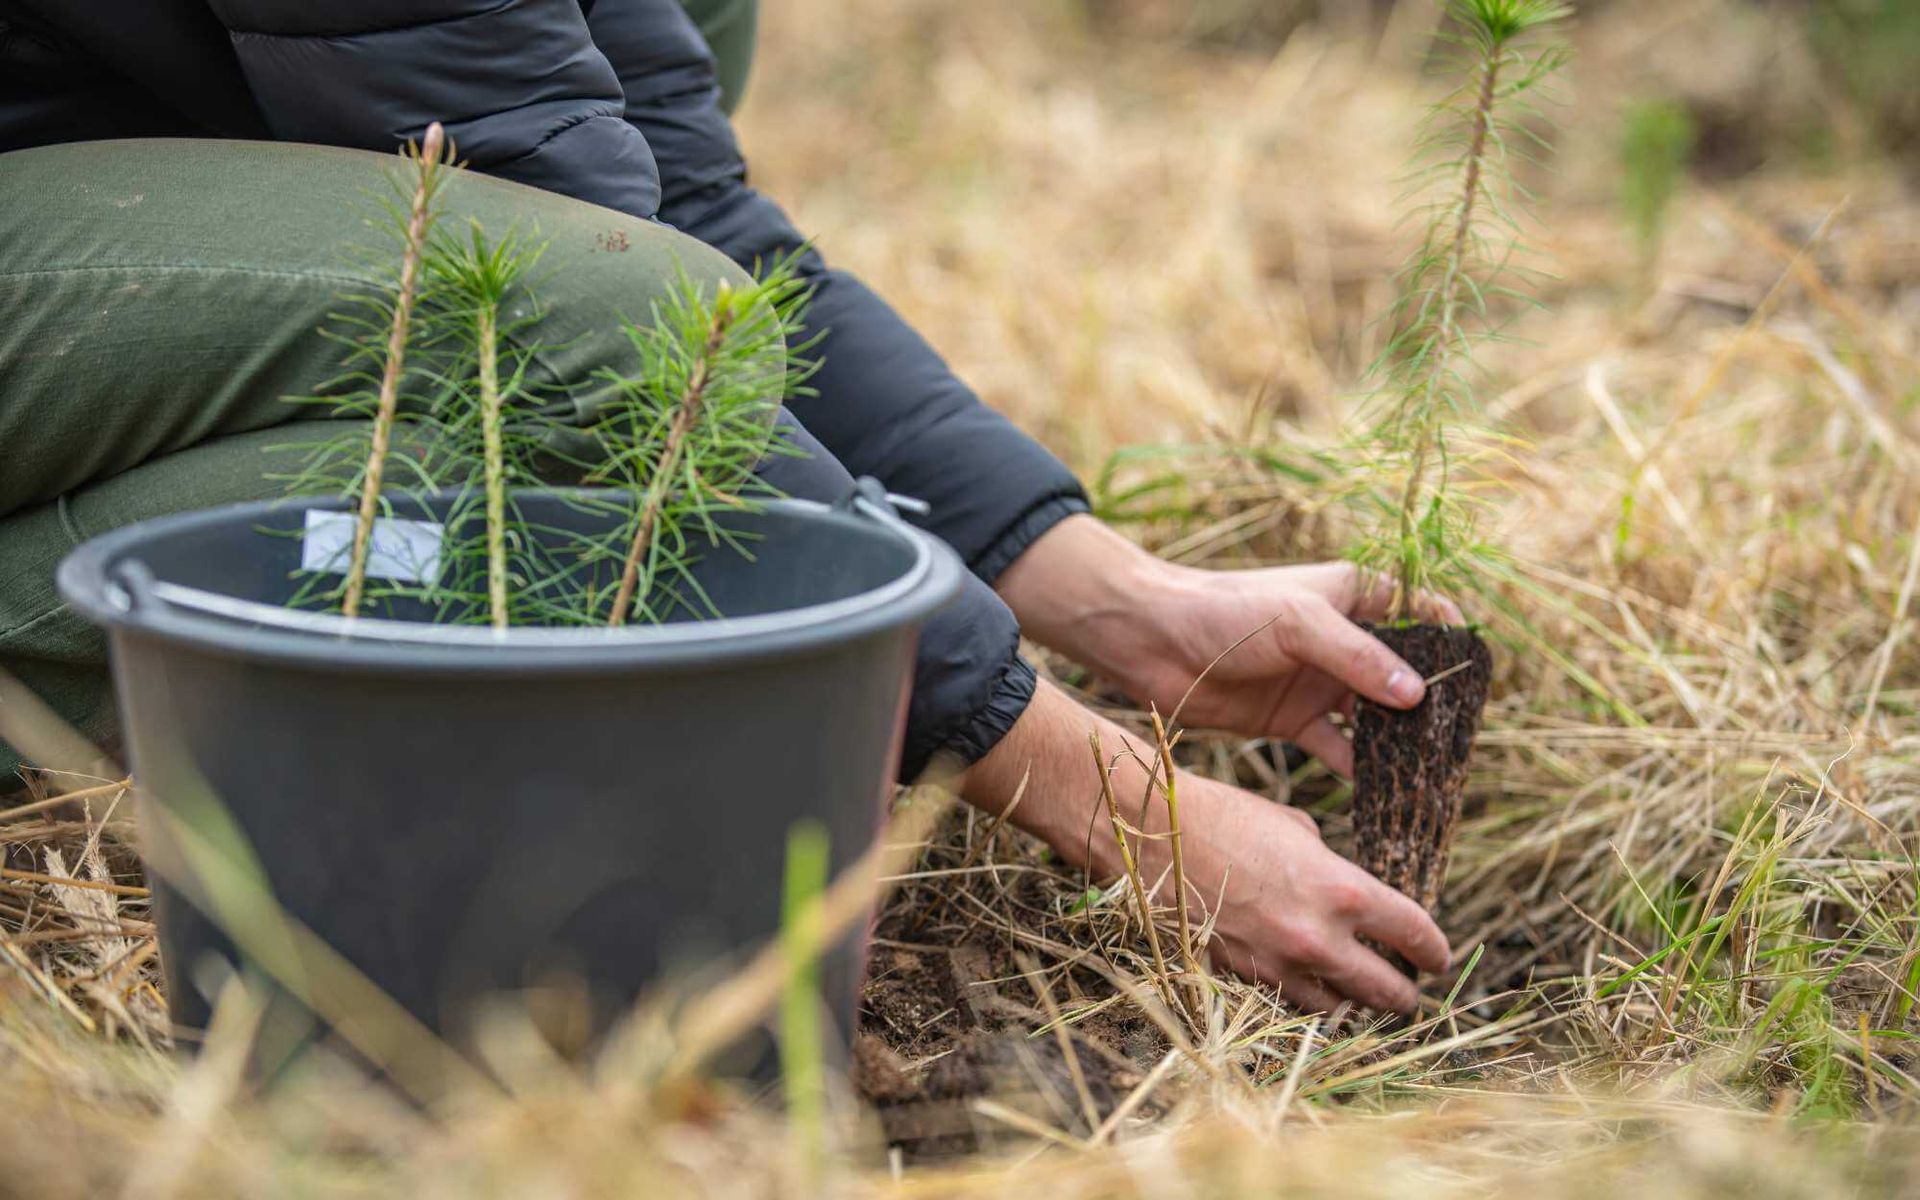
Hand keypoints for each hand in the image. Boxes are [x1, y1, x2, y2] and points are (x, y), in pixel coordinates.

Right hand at [961, 679, 1449, 1013]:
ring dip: (1352, 1000)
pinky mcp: (1243, 978)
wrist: (1151, 836)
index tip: (1438, 955)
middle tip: (1410, 987)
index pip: (1415, 934)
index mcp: (1343, 891)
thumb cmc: (1223, 816)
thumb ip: (1331, 865)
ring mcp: (1278, 965)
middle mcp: (1319, 939)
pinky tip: (1305, 981)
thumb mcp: (1295, 827)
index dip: (1435, 949)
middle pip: (1387, 990)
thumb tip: (1345, 890)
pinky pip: (1289, 1001)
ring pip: (1338, 1007)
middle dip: (1405, 991)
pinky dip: (1305, 996)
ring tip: (1356, 988)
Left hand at [997, 515, 1462, 774]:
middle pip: (1406, 673)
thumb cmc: (1222, 611)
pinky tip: (1385, 795)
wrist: (1148, 640)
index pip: (1422, 613)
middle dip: (1435, 705)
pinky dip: (1363, 770)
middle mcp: (1343, 638)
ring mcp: (1319, 682)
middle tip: (1463, 742)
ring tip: (1434, 776)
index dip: (1454, 641)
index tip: (1479, 678)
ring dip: (1402, 743)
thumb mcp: (1296, 623)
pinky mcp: (1293, 720)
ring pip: (1377, 716)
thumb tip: (1417, 695)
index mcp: (1354, 595)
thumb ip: (1356, 657)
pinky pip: (1340, 749)